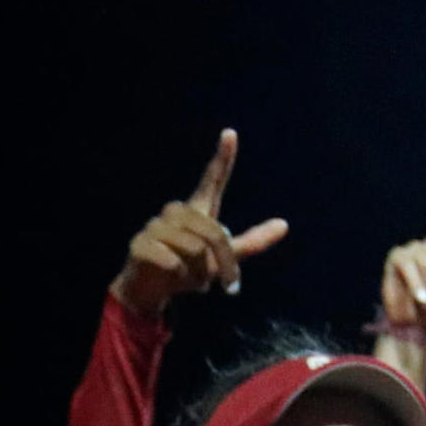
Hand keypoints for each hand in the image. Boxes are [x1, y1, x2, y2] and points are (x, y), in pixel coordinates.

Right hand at [114, 132, 288, 313]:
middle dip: (225, 264)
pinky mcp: (140, 244)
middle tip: (223, 286)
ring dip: (200, 274)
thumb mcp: (224, 259)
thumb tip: (285, 224)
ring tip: (190, 278)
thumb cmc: (188, 270)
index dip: (223, 158)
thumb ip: (252, 242)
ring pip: (194, 248)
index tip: (231, 133)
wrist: (150, 291)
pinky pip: (172, 261)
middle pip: (215, 232)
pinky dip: (179, 277)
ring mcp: (155, 226)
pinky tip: (171, 278)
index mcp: (198, 210)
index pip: (213, 180)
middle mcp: (176, 211)